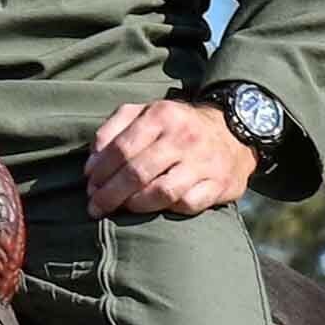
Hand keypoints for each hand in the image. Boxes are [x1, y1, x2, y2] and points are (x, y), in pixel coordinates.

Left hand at [81, 97, 254, 217]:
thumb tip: (91, 163)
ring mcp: (204, 163)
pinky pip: (188, 204)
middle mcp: (184, 138)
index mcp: (162, 116)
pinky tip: (156, 208)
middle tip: (96, 207)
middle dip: (110, 194)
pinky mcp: (220, 184)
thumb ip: (112, 129)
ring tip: (123, 208)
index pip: (121, 148)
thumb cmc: (177, 126)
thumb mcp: (145, 113)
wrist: (234, 132)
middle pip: (137, 173)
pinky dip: (168, 210)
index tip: (89, 184)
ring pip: (162, 192)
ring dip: (135, 205)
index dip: (100, 171)